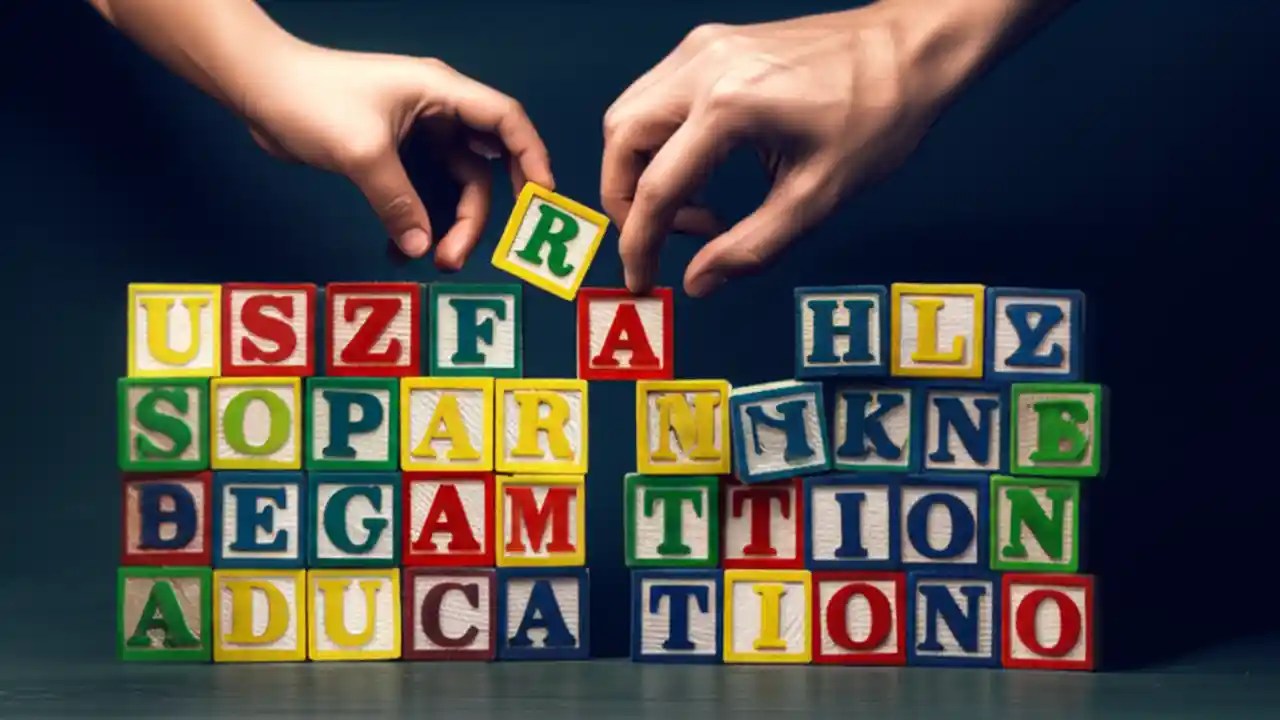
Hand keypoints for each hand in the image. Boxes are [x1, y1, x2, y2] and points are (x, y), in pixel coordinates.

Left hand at [242, 44, 554, 267]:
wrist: (257, 89)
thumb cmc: (309, 98)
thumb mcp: (360, 153)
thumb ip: (397, 201)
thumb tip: (424, 247)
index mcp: (441, 93)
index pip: (506, 122)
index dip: (533, 159)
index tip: (541, 202)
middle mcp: (436, 114)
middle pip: (480, 172)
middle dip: (473, 217)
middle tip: (452, 256)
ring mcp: (415, 137)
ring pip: (450, 190)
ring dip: (443, 227)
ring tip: (427, 260)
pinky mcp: (392, 157)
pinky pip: (418, 197)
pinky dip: (414, 224)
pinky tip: (399, 251)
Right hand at [602, 0, 1069, 295]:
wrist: (908, 48)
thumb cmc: (877, 115)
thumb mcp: (817, 196)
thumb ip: (751, 247)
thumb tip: (699, 283)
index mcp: (728, 107)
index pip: (656, 187)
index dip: (640, 244)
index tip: (641, 280)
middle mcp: (702, 68)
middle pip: (621, 140)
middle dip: (627, 202)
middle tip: (662, 242)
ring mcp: (702, 49)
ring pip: (630, 115)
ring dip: (642, 170)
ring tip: (696, 210)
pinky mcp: (710, 45)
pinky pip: (656, 97)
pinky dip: (660, 142)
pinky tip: (702, 171)